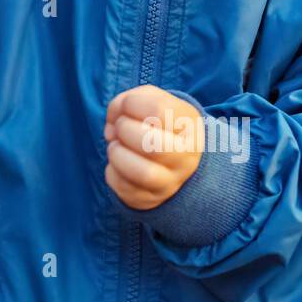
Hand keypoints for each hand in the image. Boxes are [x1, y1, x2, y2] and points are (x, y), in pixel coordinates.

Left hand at [104, 85, 202, 209]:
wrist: (176, 159)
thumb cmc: (158, 123)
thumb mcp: (151, 101)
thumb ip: (127, 101)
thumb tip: (112, 125)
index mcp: (189, 125)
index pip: (157, 110)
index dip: (132, 104)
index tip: (127, 106)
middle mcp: (186, 156)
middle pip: (152, 144)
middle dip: (124, 130)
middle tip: (120, 127)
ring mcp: (170, 182)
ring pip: (142, 173)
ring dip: (117, 154)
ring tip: (116, 146)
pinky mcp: (150, 199)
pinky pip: (124, 187)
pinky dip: (112, 171)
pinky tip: (118, 163)